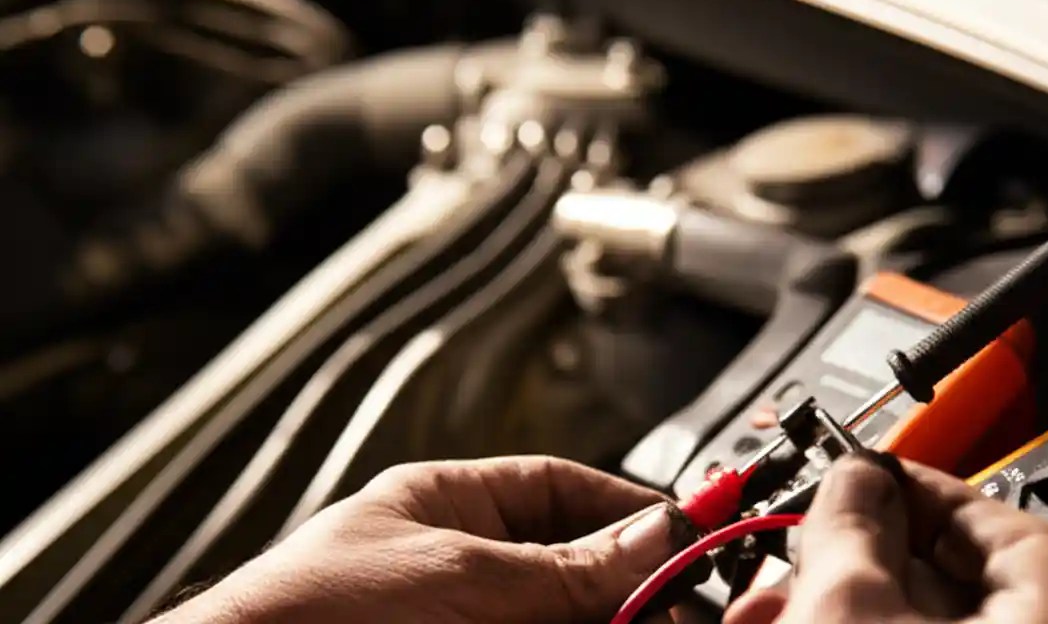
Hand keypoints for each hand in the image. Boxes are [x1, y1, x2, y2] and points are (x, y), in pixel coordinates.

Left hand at [150, 456, 695, 623]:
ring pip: (560, 612)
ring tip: (657, 620)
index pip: (560, 489)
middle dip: (627, 581)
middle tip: (678, 599)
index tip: (685, 532)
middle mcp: (461, 564)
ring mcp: (463, 616)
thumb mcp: (460, 576)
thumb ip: (563, 565)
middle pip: (571, 564)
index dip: (627, 508)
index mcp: (448, 505)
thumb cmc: (310, 616)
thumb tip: (658, 534)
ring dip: (612, 617)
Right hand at [726, 456, 1047, 623]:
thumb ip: (851, 521)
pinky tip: (788, 622)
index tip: (870, 474)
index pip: (1017, 528)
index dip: (934, 486)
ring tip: (773, 596)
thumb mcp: (847, 606)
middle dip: (865, 548)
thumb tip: (854, 477)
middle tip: (810, 533)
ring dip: (838, 595)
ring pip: (915, 622)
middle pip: (956, 580)